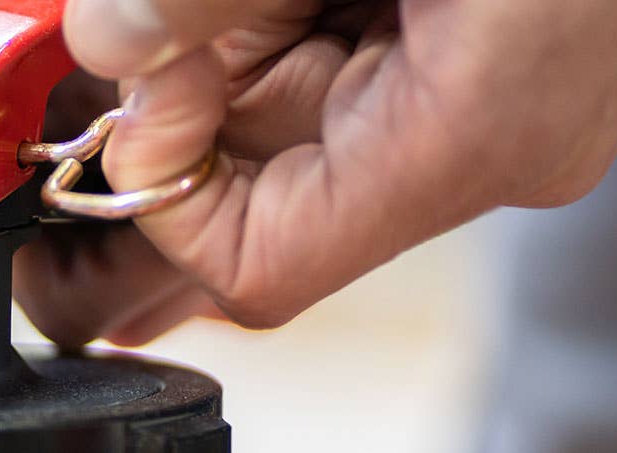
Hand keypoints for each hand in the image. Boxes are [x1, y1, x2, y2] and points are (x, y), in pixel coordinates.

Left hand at [0, 0, 616, 345]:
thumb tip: (107, 44)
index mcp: (474, 138)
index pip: (262, 263)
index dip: (158, 198)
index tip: (114, 98)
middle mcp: (493, 142)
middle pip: (268, 170)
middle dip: (183, 89)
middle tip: (119, 17)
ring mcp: (509, 94)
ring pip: (304, 96)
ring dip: (235, 32)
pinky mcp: (507, 43)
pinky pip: (360, 46)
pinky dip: (298, 5)